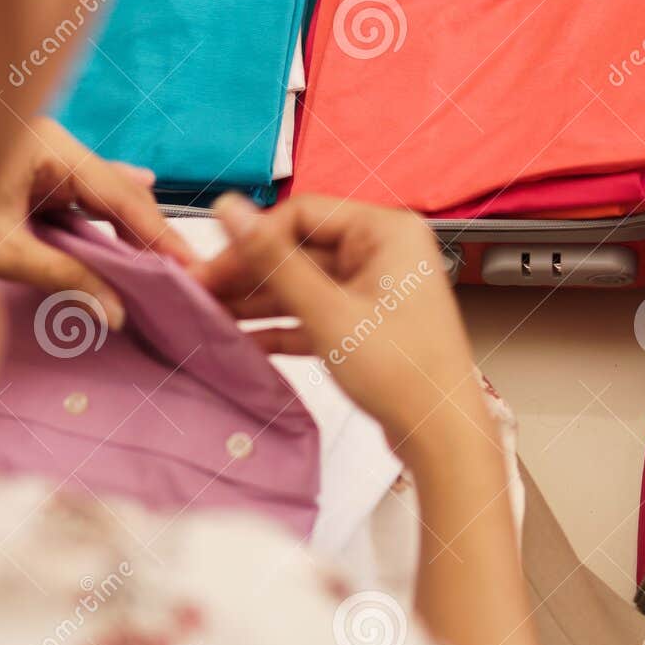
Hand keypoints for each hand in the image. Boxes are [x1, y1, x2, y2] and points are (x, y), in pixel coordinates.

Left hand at [0, 118, 191, 326]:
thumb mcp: (1, 252)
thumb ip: (63, 277)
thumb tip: (117, 312)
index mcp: (46, 147)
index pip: (117, 192)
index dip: (156, 231)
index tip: (189, 263)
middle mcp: (50, 145)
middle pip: (115, 190)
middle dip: (146, 233)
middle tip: (181, 275)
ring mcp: (41, 159)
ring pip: (100, 196)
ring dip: (126, 234)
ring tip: (160, 268)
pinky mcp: (31, 178)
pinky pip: (79, 201)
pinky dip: (101, 227)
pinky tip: (130, 236)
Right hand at [196, 192, 493, 461]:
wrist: (442, 436)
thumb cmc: (400, 371)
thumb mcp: (326, 311)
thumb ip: (274, 260)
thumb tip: (230, 208)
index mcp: (385, 231)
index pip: (302, 213)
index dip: (252, 238)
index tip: (211, 265)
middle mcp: (384, 251)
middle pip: (300, 248)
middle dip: (250, 274)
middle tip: (202, 293)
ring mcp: (376, 288)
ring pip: (304, 283)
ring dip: (260, 302)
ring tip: (212, 317)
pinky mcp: (368, 323)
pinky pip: (316, 311)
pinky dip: (283, 325)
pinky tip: (243, 339)